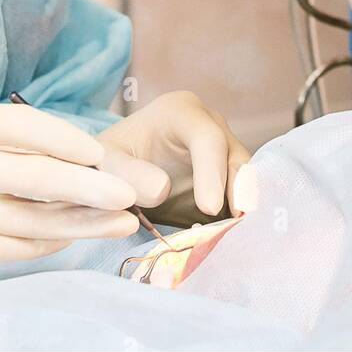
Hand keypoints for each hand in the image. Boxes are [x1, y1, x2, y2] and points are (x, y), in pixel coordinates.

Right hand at [0, 101, 171, 296]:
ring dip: (77, 224)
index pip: (20, 125)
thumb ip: (35, 144)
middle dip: (86, 188)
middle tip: (131, 196)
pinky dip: (44, 244)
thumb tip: (116, 163)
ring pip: (22, 220)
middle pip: (27, 177)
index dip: (66, 139)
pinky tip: (74, 237)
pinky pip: (5, 248)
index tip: (105, 155)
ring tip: (121, 222)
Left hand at [98, 91, 250, 222]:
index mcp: (181, 112)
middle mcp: (212, 126)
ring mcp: (224, 151)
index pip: (207, 138)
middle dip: (240, 190)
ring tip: (237, 237)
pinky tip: (232, 239)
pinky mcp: (229, 178)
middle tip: (237, 224)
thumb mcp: (105, 161)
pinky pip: (243, 196)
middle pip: (235, 157)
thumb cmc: (113, 159)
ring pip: (246, 178)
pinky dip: (240, 218)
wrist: (122, 167)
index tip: (208, 208)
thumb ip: (125, 173)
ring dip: (243, 208)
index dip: (211, 172)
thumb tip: (163, 189)